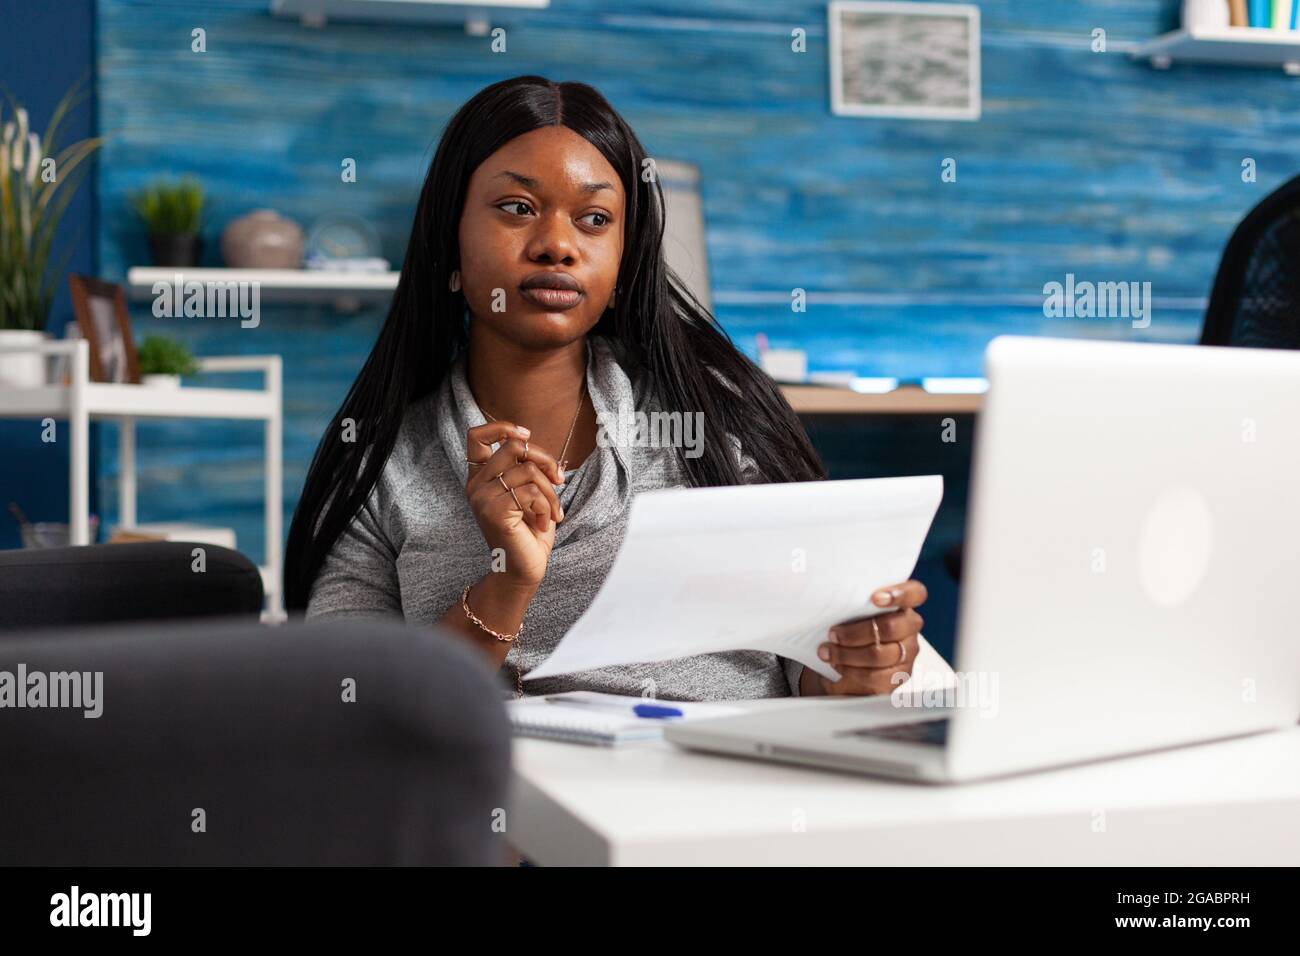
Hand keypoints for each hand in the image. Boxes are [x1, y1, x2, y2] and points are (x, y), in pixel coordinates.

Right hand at [464, 422, 565, 588]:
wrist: (523, 570)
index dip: (503, 427)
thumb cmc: (528, 532)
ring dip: (551, 493)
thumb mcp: (529, 493)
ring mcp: (482, 498)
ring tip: (553, 513)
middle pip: (514, 447)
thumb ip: (526, 468)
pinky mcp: (495, 512)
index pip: (476, 436)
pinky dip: (547, 507)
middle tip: (558, 481)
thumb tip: (538, 447)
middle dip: (545, 460)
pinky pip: (532, 492)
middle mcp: (476, 486)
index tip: (527, 435)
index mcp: (480, 478)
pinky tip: (543, 524)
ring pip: (528, 471)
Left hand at [802, 579, 927, 695]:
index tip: (875, 598)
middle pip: (890, 627)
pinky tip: (837, 665)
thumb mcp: (850, 612)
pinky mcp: (898, 676)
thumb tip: (832, 597)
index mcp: (902, 603)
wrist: (843, 663)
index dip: (899, 594)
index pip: (915, 593)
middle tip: (832, 634)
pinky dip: (850, 670)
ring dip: (846, 654)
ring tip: (827, 651)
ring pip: (879, 654)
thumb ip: (852, 604)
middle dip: (854, 633)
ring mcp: (908, 652)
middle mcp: (910, 626)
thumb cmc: (848, 630)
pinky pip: (874, 676)